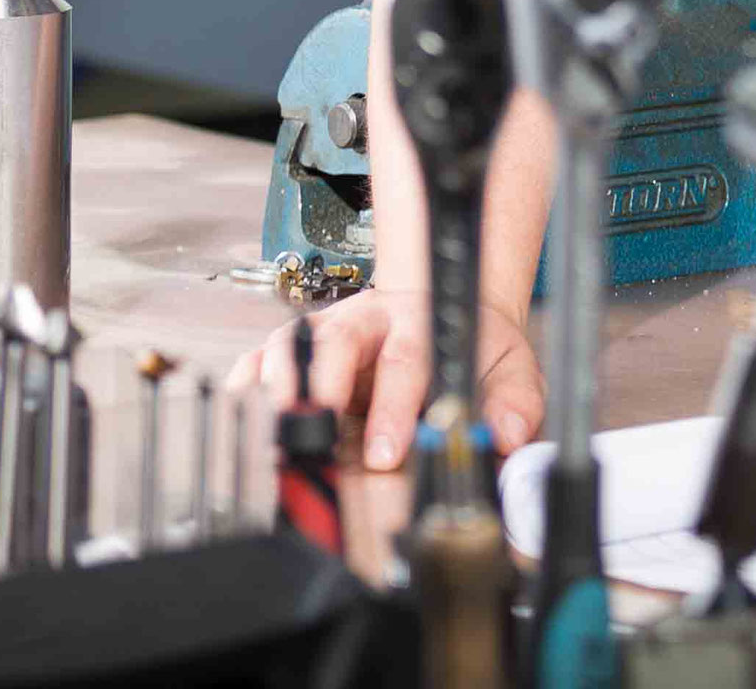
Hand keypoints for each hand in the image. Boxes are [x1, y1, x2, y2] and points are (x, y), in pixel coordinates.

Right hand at [254, 283, 545, 473]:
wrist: (449, 299)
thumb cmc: (471, 340)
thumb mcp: (509, 364)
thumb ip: (515, 401)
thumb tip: (511, 436)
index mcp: (420, 322)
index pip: (404, 362)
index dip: (393, 409)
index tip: (385, 455)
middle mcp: (368, 320)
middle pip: (335, 343)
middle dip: (320, 389)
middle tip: (310, 437)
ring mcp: (327, 329)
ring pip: (291, 345)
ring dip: (276, 386)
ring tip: (269, 431)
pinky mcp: (298, 345)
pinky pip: (262, 357)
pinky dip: (247, 382)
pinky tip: (240, 410)